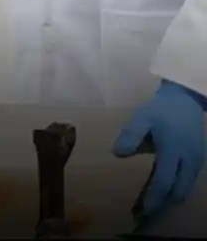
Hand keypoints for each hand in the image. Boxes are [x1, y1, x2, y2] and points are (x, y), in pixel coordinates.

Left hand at [113, 80, 206, 220]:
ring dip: (170, 200)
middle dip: (163, 206)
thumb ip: (131, 135)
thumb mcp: (143, 118)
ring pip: (185, 189)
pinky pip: (188, 182)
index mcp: (174, 151)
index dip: (154, 198)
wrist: (185, 99)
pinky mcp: (198, 160)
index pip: (165, 181)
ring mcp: (197, 161)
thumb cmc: (161, 110)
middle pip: (178, 191)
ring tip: (153, 208)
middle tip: (146, 217)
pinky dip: (176, 191)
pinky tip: (164, 194)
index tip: (143, 211)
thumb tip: (118, 154)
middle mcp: (189, 160)